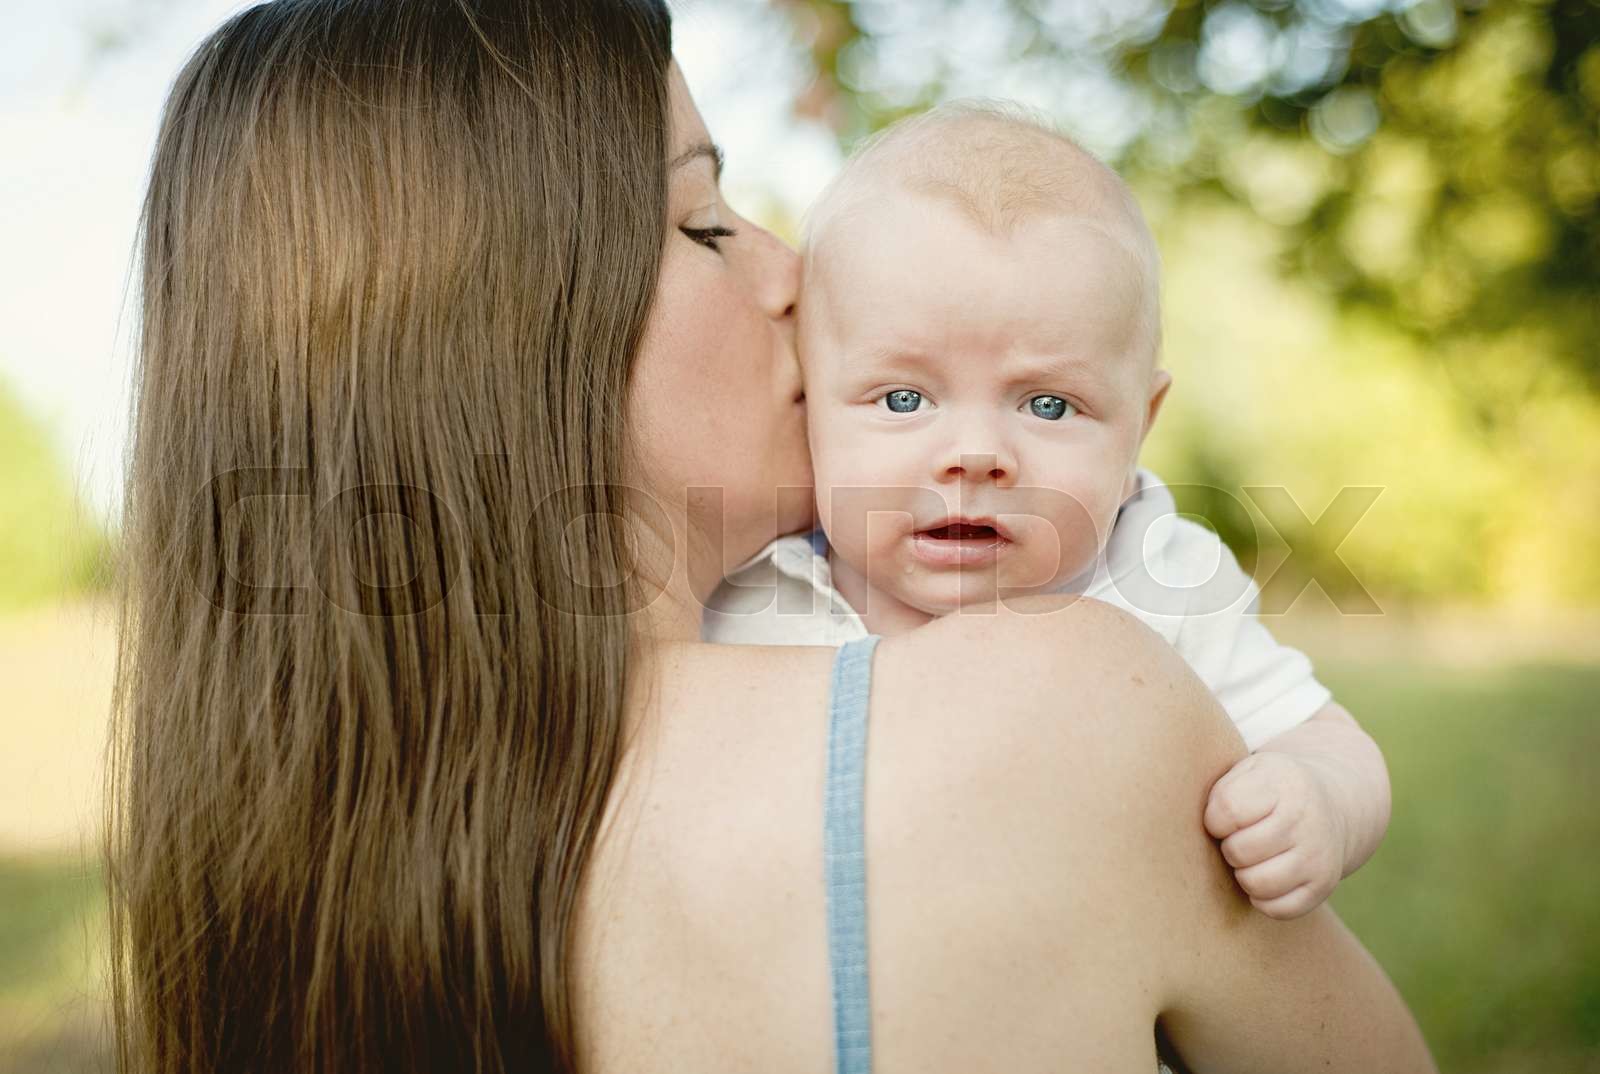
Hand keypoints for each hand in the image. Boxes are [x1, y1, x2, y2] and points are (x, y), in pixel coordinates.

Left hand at [1202, 751, 1347, 919]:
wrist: (1330, 805)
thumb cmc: (1267, 789)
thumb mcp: (1246, 770)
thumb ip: (1217, 788)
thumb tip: (1167, 810)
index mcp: (1282, 783)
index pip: (1227, 811)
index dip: (1214, 820)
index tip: (1221, 817)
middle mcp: (1306, 818)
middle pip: (1239, 851)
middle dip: (1229, 847)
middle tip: (1237, 838)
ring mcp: (1318, 854)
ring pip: (1256, 882)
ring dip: (1243, 873)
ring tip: (1250, 856)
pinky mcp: (1323, 886)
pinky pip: (1277, 908)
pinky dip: (1262, 898)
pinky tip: (1265, 874)